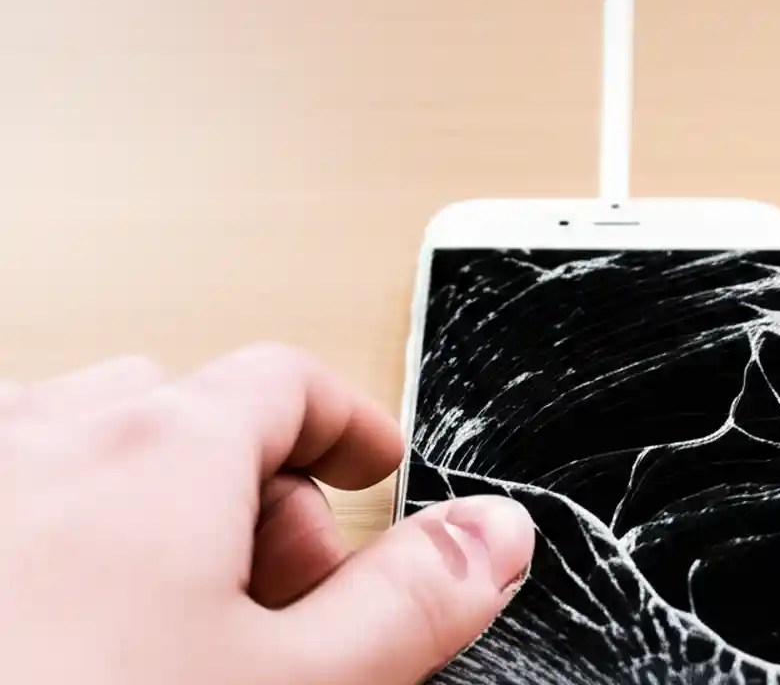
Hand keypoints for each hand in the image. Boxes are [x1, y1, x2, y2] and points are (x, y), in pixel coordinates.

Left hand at [0, 345, 533, 683]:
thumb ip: (413, 601)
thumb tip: (494, 537)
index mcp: (163, 448)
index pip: (290, 382)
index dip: (352, 426)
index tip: (375, 467)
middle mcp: (51, 435)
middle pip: (197, 414)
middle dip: (261, 497)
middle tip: (285, 601)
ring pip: (98, 453)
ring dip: (159, 515)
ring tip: (170, 629)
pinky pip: (20, 494)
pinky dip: (68, 537)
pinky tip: (66, 636)